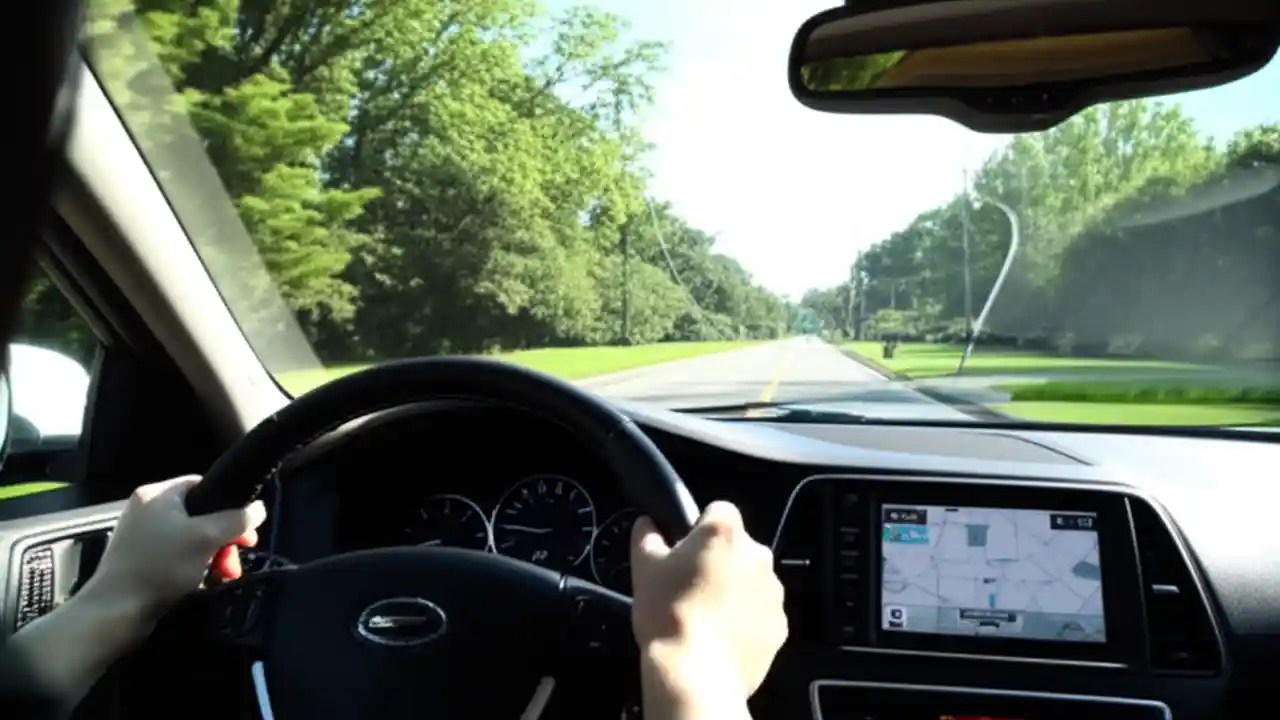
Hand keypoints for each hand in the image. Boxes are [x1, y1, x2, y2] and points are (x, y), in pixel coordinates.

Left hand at [8, 475, 266, 710]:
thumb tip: (259, 508)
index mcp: (156, 494)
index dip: (228, 505)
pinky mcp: (139, 560)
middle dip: (223, 539)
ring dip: (212, 556)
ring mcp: (140, 536)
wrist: (116, 611)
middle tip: (235, 560)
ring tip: (221, 577)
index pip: (203, 485)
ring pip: (191, 538)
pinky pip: (176, 555)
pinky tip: (202, 583)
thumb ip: (237, 520)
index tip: (244, 532)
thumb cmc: (161, 566)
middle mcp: (146, 509)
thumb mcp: (207, 538)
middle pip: (200, 515)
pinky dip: (194, 566)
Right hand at [630, 501, 786, 716]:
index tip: (683, 552)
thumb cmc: (667, 613)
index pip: (718, 509)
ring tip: (705, 617)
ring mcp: (773, 591)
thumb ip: (647, 535)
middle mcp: (757, 554)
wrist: (695, 674)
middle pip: (737, 546)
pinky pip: (760, 612)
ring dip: (734, 590)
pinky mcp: (780, 624)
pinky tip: (721, 636)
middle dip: (719, 561)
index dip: (698, 528)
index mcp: (725, 531)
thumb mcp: (644, 567)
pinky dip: (746, 620)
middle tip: (690, 587)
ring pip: (751, 580)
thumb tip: (648, 523)